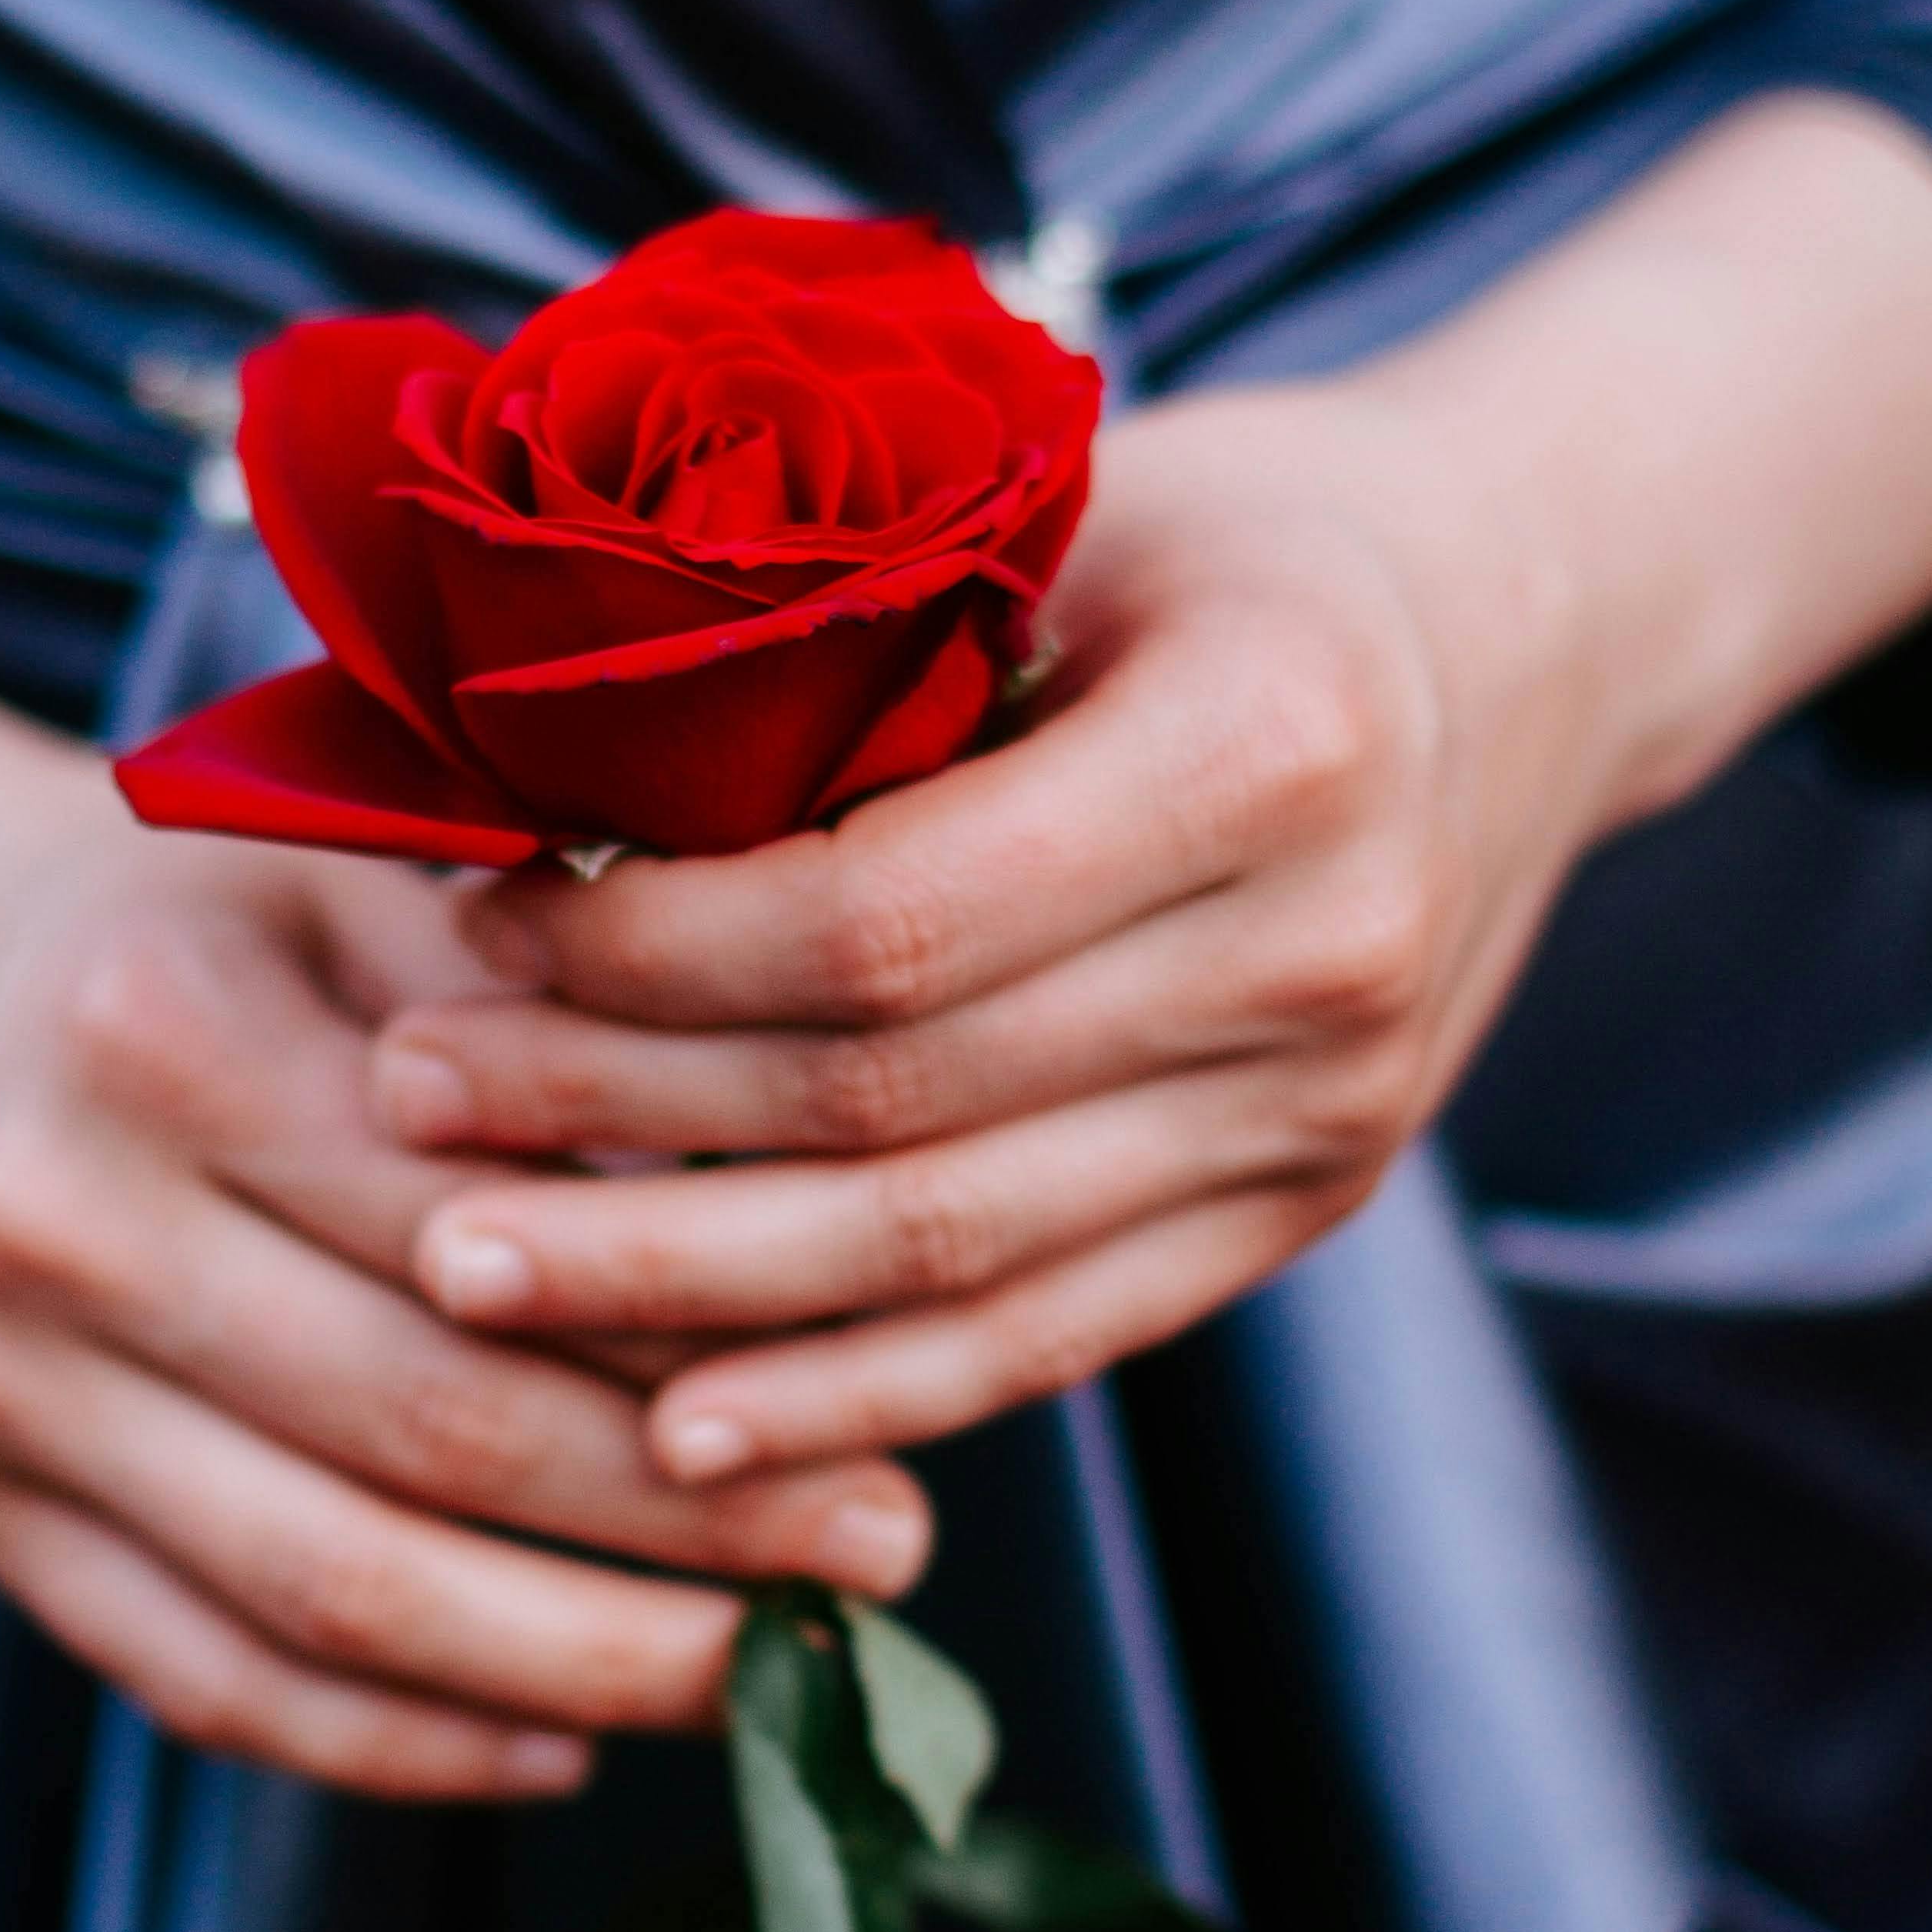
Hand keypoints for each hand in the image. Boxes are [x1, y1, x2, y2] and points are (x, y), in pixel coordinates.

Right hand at [0, 750, 931, 1798]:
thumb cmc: (193, 912)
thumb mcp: (357, 864)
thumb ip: (549, 994)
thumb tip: (808, 1161)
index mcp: (167, 1035)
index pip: (494, 1241)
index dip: (705, 1338)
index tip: (896, 1386)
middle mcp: (60, 1224)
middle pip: (428, 1433)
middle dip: (690, 1523)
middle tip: (890, 1557)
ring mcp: (0, 1394)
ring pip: (331, 1596)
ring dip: (576, 1668)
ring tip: (764, 1677)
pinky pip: (209, 1680)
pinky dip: (400, 1745)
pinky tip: (563, 1746)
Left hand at [363, 97, 1931, 1476]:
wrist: (1531, 626)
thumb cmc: (1243, 534)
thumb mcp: (1067, 502)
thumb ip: (851, 631)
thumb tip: (525, 759)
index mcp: (1268, 744)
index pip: (887, 915)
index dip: (650, 951)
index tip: (471, 927)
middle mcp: (1318, 958)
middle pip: (897, 1111)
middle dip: (615, 1127)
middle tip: (400, 1111)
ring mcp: (1326, 1116)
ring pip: (951, 1263)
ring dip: (688, 1289)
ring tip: (466, 1273)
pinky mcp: (1301, 1210)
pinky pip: (1048, 1338)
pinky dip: (857, 1394)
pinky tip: (685, 1429)